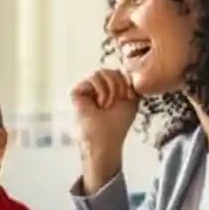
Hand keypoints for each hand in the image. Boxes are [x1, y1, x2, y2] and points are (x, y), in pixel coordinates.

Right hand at [72, 69, 139, 191]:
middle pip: (111, 70)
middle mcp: (97, 88)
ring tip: (108, 103)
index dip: (127, 81)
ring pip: (101, 72)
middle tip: (119, 100)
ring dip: (110, 88)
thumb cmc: (118, 124)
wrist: (106, 139)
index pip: (118, 73)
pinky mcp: (77, 92)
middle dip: (119, 84)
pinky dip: (101, 89)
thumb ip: (130, 84)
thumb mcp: (132, 100)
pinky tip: (100, 103)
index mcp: (109, 89)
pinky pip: (91, 78)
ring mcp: (86, 90)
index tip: (130, 97)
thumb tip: (126, 69)